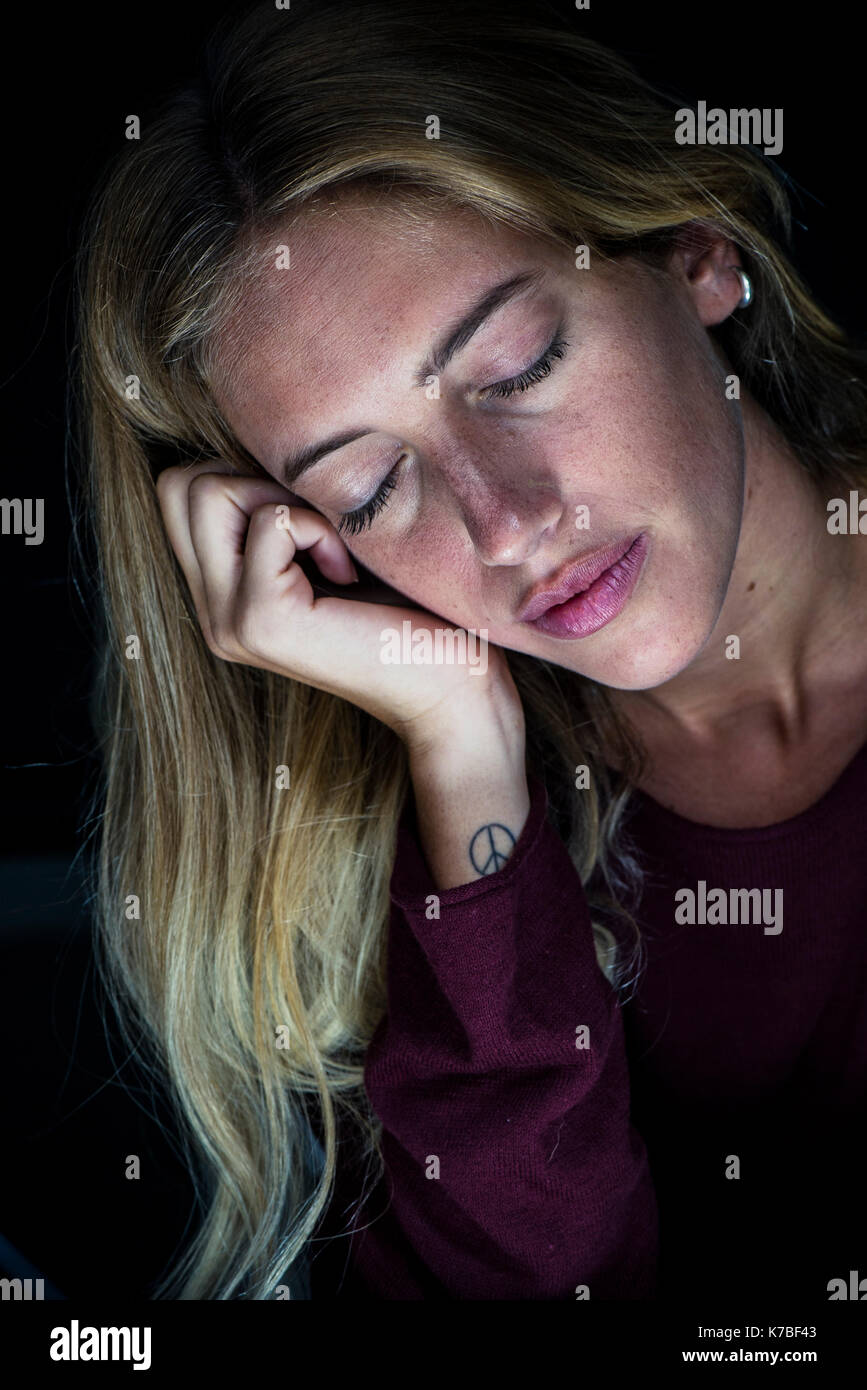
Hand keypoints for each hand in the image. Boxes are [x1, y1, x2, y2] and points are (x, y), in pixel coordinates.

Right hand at [155, 461, 524, 751]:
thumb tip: (261, 434)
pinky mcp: (261, 622)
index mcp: (221, 593)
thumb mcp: (328, 540)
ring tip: (333, 550)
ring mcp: (228, 621)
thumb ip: (279, 505)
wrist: (449, 684)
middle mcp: (212, 611)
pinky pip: (270, 521)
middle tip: (316, 526)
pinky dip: (319, 528)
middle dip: (252, 480)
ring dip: (283, 501)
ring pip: (205, 492)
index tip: (309, 516)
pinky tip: (351, 574)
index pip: (178, 491)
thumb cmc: (408, 605)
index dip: (243, 476)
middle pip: (178, 485)